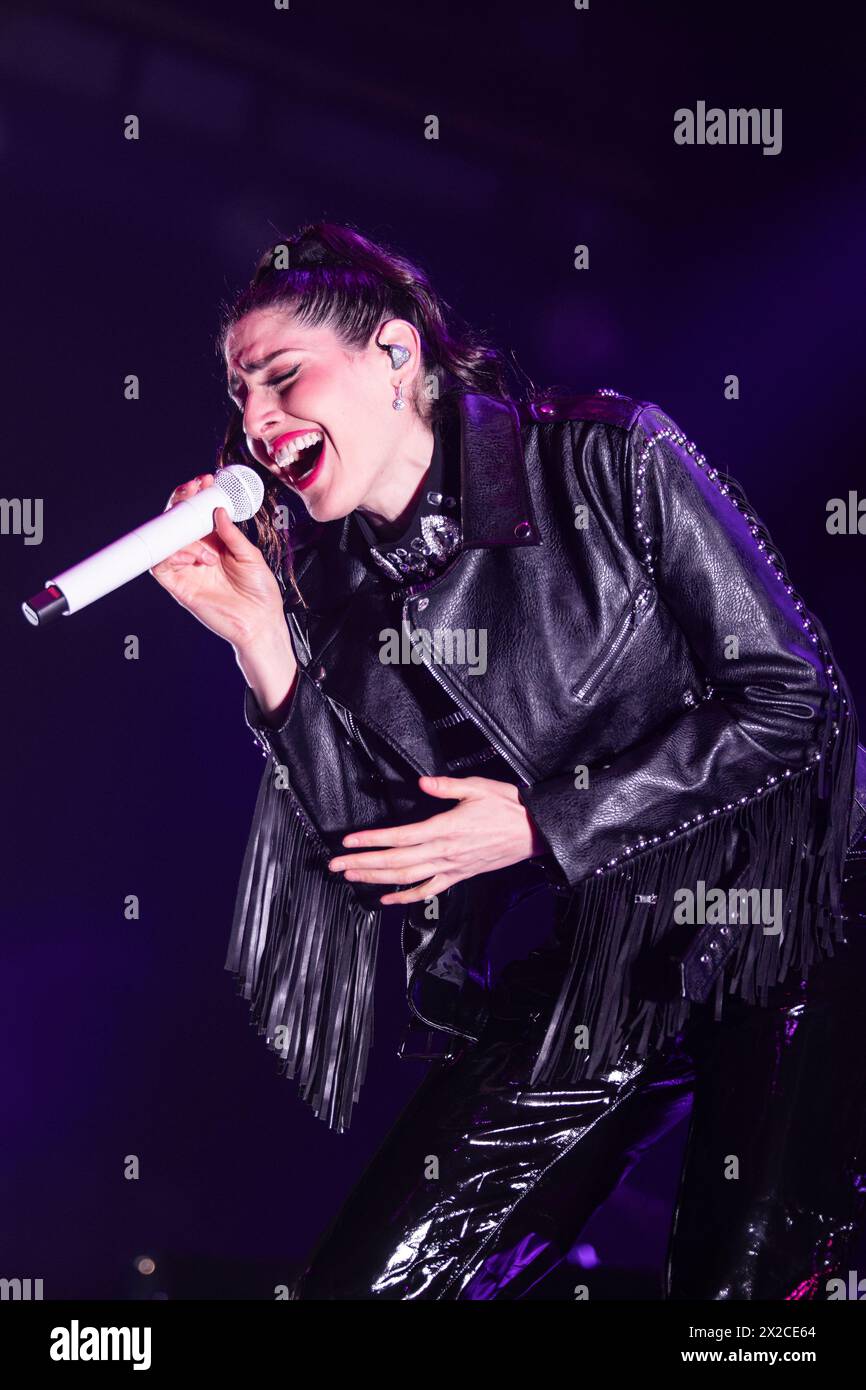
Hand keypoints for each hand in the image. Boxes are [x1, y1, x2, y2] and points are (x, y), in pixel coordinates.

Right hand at [149, 474, 284, 647]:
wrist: (260, 623)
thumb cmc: (260, 593)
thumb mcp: (251, 556)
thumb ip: (232, 534)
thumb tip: (217, 511)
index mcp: (215, 542)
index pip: (197, 514)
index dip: (196, 496)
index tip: (204, 481)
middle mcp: (198, 553)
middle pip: (177, 522)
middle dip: (182, 503)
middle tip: (193, 491)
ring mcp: (187, 569)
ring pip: (166, 541)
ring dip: (181, 534)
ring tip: (207, 548)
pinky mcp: (179, 587)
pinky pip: (161, 566)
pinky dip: (169, 556)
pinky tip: (191, 558)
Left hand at [327, 774, 548, 904]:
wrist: (534, 832)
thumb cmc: (508, 807)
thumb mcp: (478, 787)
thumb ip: (447, 786)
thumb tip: (422, 783)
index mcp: (445, 829)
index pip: (399, 836)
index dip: (371, 840)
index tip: (348, 842)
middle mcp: (444, 852)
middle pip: (395, 861)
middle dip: (362, 863)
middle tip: (336, 866)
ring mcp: (451, 868)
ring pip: (406, 878)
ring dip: (376, 879)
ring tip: (352, 877)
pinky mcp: (459, 876)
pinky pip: (428, 891)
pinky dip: (405, 898)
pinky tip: (387, 900)